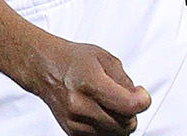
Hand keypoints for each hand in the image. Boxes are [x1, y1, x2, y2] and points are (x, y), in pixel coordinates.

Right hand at [26, 36, 152, 135]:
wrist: (44, 68)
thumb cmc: (71, 60)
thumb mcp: (103, 58)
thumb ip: (125, 80)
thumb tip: (137, 98)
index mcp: (89, 83)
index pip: (129, 106)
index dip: (142, 101)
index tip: (141, 95)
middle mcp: (80, 105)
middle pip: (126, 123)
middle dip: (131, 112)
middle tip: (125, 98)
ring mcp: (75, 121)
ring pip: (117, 134)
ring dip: (120, 121)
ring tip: (111, 104)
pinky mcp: (73, 132)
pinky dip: (108, 128)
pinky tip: (102, 112)